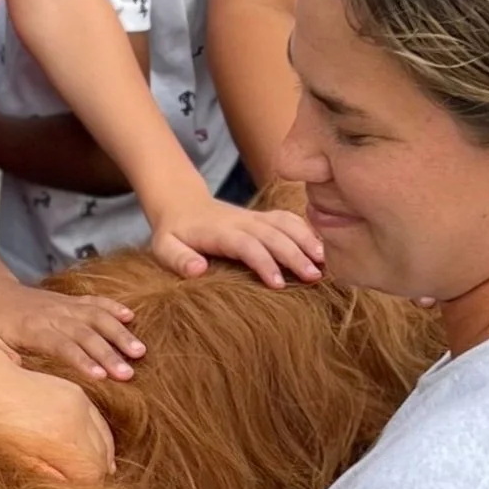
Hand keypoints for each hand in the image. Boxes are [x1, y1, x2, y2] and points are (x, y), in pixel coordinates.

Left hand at [0, 284, 144, 382]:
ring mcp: (63, 305)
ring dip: (119, 333)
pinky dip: (114, 307)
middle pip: (85, 333)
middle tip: (129, 373)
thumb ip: (3, 361)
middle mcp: (52, 314)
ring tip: (140, 351)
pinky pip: (95, 302)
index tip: (101, 377)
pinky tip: (131, 317)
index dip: (82, 360)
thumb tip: (22, 381)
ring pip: (96, 316)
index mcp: (31, 328)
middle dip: (109, 353)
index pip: (61, 345)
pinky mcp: (70, 301)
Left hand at [0, 349, 115, 484]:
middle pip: (102, 459)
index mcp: (61, 441)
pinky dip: (100, 438)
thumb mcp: (15, 456)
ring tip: (96, 471)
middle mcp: (77, 422)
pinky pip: (100, 422)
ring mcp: (81, 405)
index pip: (91, 474)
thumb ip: (46, 473)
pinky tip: (93, 448)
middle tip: (87, 486)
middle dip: (97, 475)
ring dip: (103, 458)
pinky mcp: (79, 394)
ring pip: (105, 441)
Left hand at [149, 199, 322, 289]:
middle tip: (314, 277)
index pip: (247, 244)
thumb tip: (199, 271)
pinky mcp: (263, 218)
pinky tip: (322, 249)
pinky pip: (289, 219)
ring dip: (307, 240)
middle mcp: (241, 221)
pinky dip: (307, 231)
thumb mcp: (164, 247)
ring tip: (325, 262)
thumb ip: (178, 259)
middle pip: (273, 234)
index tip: (279, 283)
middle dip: (295, 254)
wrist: (181, 204)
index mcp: (219, 231)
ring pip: (286, 224)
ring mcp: (255, 217)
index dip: (264, 262)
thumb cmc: (174, 234)